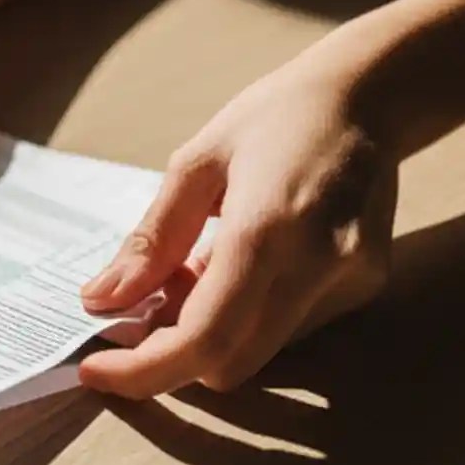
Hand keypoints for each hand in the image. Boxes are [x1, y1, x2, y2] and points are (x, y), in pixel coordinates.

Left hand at [79, 57, 398, 397]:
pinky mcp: (365, 288)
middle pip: (229, 365)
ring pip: (256, 354)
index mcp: (267, 227)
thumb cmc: (271, 119)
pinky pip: (285, 332)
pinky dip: (246, 319)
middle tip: (141, 307)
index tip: (95, 370)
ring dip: (208, 334)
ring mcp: (350, 282)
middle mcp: (319, 264)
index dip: (144, 370)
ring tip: (198, 267)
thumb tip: (100, 301)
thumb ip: (150, 242)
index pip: (204, 338)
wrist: (369, 95)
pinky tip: (242, 268)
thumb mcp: (194, 165)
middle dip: (171, 355)